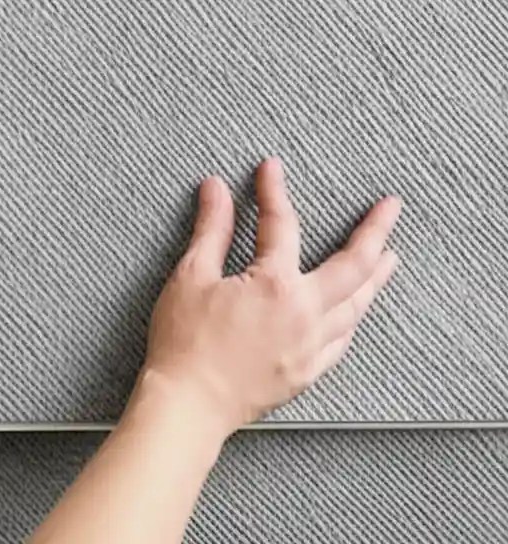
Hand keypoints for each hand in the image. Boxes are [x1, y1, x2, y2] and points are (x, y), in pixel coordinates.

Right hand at [138, 158, 400, 438]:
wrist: (188, 404)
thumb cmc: (184, 342)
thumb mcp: (191, 277)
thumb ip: (211, 230)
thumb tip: (216, 189)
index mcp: (274, 284)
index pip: (282, 225)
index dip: (274, 192)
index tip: (270, 169)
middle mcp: (304, 313)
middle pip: (353, 265)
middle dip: (374, 232)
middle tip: (389, 208)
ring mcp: (311, 346)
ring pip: (357, 305)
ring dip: (375, 277)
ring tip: (389, 257)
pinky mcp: (307, 372)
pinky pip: (343, 341)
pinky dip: (353, 319)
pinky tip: (355, 312)